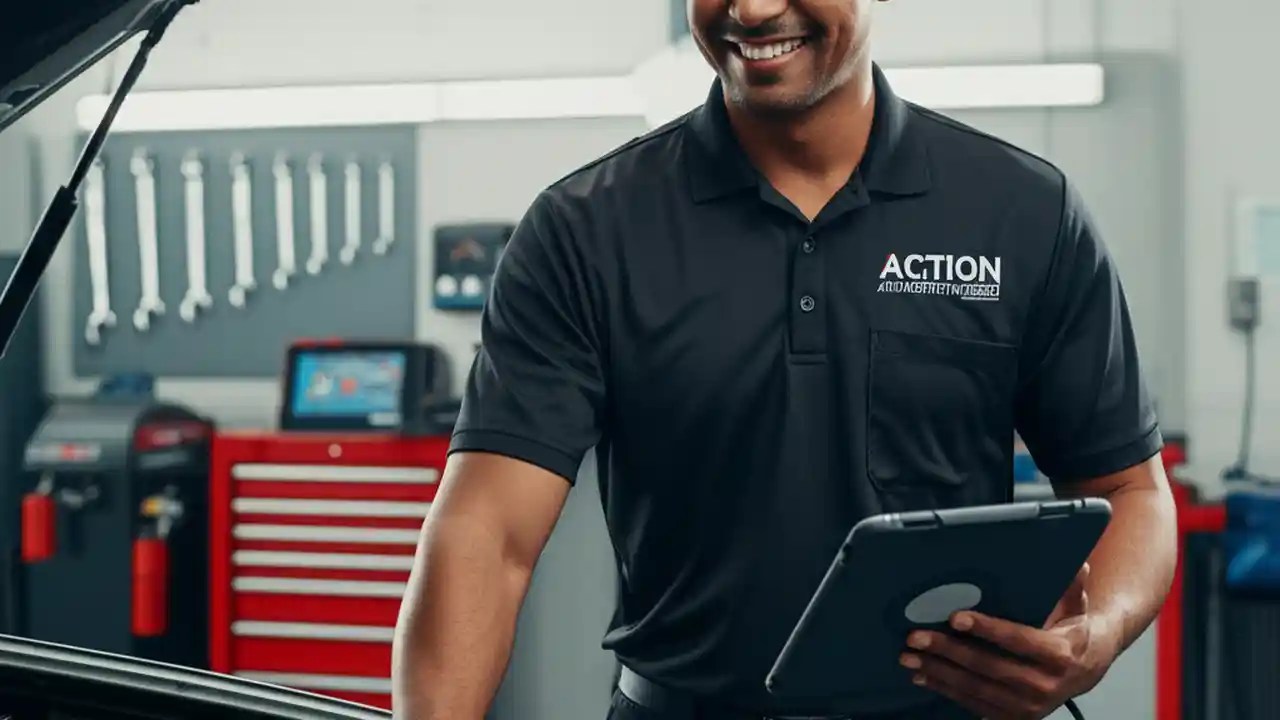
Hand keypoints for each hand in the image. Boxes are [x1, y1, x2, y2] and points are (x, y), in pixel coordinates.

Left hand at [898, 563, 1118, 719]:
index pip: (1018, 640)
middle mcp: (1044, 685)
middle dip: (949, 651)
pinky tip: (923, 676)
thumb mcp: (1077, 607)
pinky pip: (974, 704)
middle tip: (917, 637)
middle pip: (988, 667)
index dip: (986, 629)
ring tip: (909, 657)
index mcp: (1059, 654)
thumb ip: (1072, 586)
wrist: (1085, 671)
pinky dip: (946, 690)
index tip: (956, 618)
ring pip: (976, 689)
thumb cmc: (1072, 632)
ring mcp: (1027, 706)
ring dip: (939, 672)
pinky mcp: (1013, 717)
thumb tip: (1077, 562)